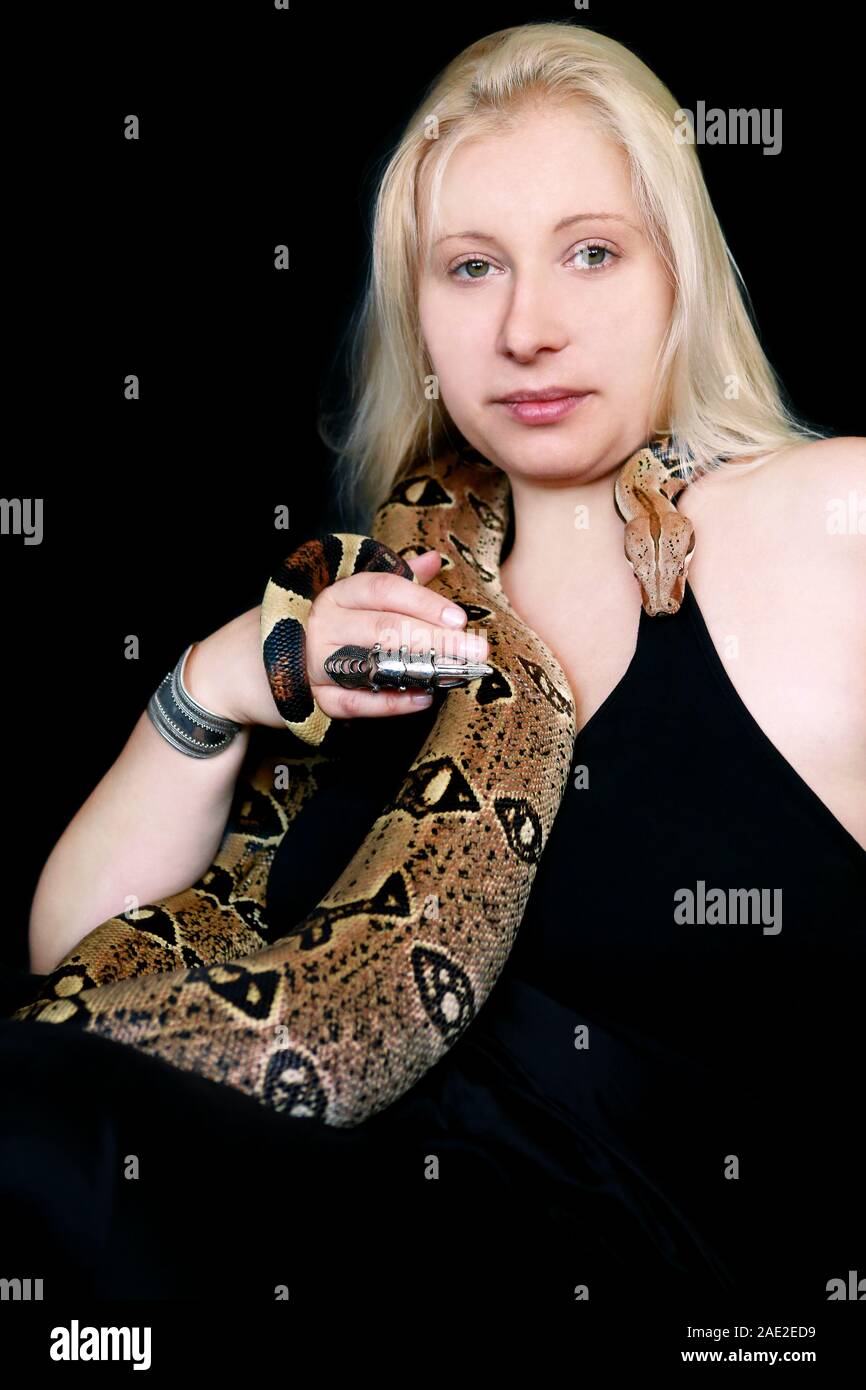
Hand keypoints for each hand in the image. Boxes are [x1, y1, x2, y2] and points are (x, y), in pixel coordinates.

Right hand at [182, 550, 487, 728]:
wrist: (229, 668)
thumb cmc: (297, 628)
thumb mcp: (341, 597)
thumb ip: (390, 579)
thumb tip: (434, 560)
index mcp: (333, 592)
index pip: (383, 588)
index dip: (422, 601)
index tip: (459, 618)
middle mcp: (321, 621)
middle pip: (384, 626)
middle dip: (434, 639)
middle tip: (476, 651)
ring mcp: (310, 661)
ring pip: (369, 663)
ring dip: (416, 670)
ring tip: (455, 674)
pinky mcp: (304, 698)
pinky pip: (351, 702)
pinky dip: (387, 703)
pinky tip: (421, 700)